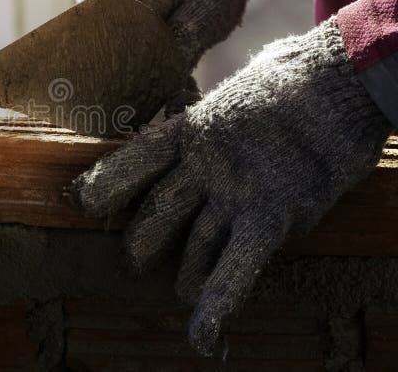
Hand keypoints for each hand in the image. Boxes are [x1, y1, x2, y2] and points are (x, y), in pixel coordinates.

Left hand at [69, 18, 391, 353]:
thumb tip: (194, 137)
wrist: (339, 81)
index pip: (135, 160)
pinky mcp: (271, 213)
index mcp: (189, 128)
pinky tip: (203, 334)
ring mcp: (234, 189)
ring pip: (195, 245)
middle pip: (157, 211)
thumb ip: (207, 124)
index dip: (105, 182)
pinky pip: (238, 264)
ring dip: (186, 275)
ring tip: (182, 291)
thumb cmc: (288, 83)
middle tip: (129, 262)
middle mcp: (202, 163)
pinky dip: (221, 299)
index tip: (76, 200)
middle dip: (141, 241)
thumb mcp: (231, 95)